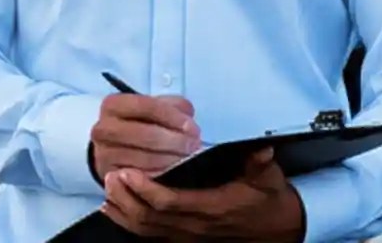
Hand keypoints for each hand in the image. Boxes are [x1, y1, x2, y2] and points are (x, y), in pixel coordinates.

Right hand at [91, 93, 201, 179]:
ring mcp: (103, 154)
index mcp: (113, 105)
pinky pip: (139, 178)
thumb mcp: (156, 108)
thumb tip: (188, 123)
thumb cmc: (142, 123)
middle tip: (192, 146)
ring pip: (142, 158)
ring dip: (170, 160)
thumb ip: (174, 107)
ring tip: (187, 159)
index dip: (171, 116)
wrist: (115, 147)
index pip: (146, 106)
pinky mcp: (110, 175)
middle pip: (143, 134)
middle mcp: (103, 129)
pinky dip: (160, 175)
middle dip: (173, 140)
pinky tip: (174, 172)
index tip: (190, 126)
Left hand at [101, 148, 305, 241]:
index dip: (145, 189)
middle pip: (149, 217)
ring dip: (123, 210)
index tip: (128, 172)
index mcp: (211, 208)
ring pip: (146, 229)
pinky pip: (150, 234)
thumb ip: (260, 162)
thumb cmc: (267, 200)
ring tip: (106, 189)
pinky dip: (128, 222)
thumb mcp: (269, 179)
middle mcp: (194, 226)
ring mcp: (187, 236)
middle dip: (126, 197)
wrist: (275, 229)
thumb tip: (261, 147)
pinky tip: (113, 209)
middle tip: (110, 174)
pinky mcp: (183, 238)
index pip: (169, 202)